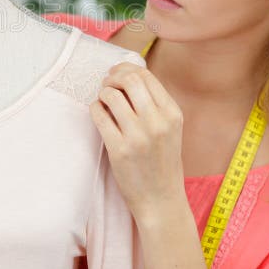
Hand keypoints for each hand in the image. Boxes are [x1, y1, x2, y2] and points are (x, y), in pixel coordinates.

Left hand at [89, 62, 185, 211]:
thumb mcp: (169, 128)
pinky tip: (99, 114)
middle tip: (106, 84)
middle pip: (129, 79)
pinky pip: (99, 115)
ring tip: (103, 101)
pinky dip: (95, 108)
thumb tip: (127, 74)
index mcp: (172, 114)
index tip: (116, 73)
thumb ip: (154, 103)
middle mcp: (158, 122)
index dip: (126, 68)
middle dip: (113, 76)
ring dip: (102, 93)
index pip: (146, 76)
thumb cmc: (162, 160)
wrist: (160, 200)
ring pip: (111, 95)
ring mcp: (138, 136)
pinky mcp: (119, 150)